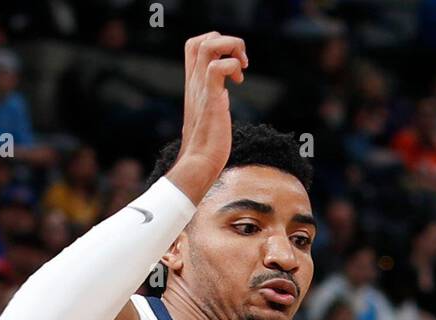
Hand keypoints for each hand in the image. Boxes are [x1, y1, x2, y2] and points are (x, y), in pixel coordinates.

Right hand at [167, 32, 247, 202]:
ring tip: (241, 70)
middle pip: (202, 39)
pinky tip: (238, 82)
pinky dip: (231, 66)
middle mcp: (195, 83)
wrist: (198, 164)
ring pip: (208, 45)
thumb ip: (212, 101)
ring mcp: (201, 90)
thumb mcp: (209, 115)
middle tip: (241, 65)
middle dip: (227, 42)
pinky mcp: (211, 100)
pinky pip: (217, 68)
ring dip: (231, 49)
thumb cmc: (206, 148)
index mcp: (194, 84)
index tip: (233, 64)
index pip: (194, 46)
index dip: (217, 44)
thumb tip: (221, 101)